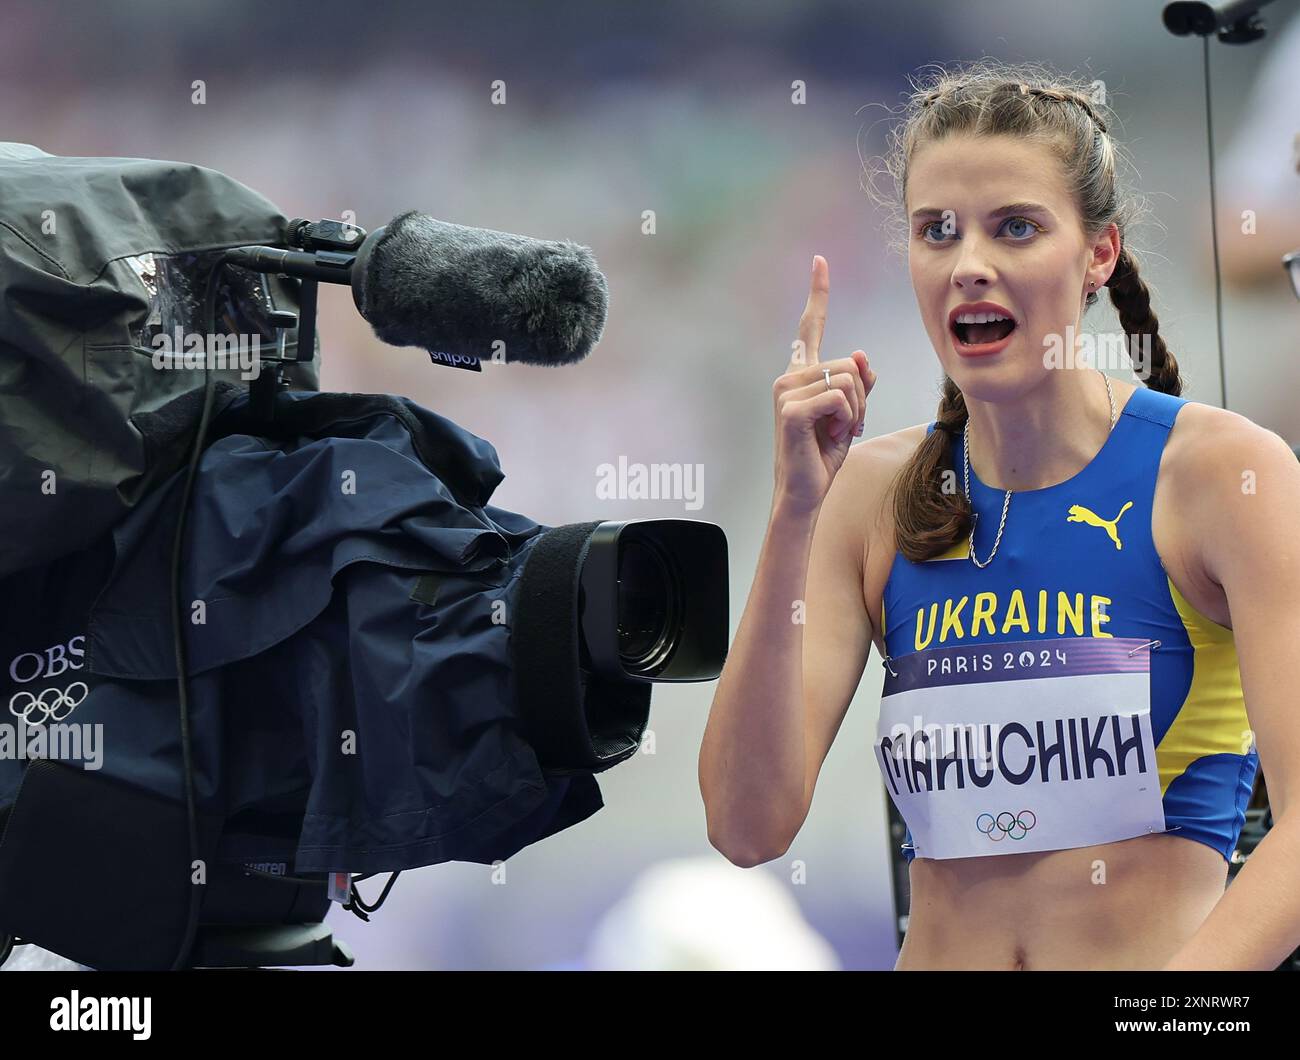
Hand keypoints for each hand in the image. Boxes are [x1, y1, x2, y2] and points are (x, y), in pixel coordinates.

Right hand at [771, 255, 875, 514]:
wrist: (804, 492)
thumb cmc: (823, 454)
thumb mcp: (850, 415)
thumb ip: (859, 383)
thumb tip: (862, 357)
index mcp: (801, 375)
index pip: (809, 327)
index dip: (817, 293)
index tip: (820, 261)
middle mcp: (789, 378)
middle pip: (848, 365)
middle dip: (860, 399)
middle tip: (844, 426)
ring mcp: (786, 392)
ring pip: (847, 382)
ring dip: (854, 413)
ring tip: (835, 433)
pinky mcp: (792, 411)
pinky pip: (840, 398)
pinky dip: (846, 420)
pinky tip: (830, 437)